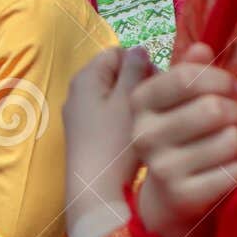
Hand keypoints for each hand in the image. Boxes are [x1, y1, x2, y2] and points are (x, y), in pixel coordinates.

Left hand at [62, 45, 152, 236]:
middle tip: (158, 104)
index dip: (141, 63)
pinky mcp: (85, 134)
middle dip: (139, 83)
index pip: (117, 53)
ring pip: (115, 96)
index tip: (159, 83)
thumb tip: (139, 49)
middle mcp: (77, 92)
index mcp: (85, 77)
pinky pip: (110, 115)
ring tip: (151, 120)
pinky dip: (126, 118)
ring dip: (135, 103)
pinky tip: (138, 134)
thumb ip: (134, 72)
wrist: (95, 187)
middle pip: (116, 74)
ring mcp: (79, 114)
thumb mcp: (130, 101)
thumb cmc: (114, 141)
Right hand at [131, 41, 236, 236]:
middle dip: (234, 112)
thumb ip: (189, 73)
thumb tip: (203, 48)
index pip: (187, 78)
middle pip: (214, 108)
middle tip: (230, 120)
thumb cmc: (178, 137)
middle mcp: (144, 134)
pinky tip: (222, 170)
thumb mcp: (175, 102)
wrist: (167, 195)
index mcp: (140, 103)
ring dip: (236, 141)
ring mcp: (162, 166)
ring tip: (224, 145)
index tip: (232, 89)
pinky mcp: (183, 194)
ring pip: (230, 139)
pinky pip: (234, 170)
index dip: (220, 79)